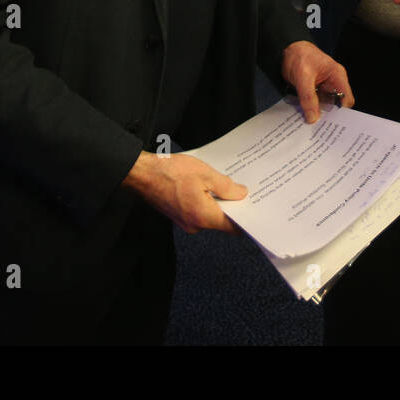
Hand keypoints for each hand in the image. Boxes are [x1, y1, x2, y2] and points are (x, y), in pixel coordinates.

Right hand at [123, 152, 246, 233]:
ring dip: (219, 202)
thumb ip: (226, 187)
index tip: (257, 209)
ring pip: (210, 215)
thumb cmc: (170, 172)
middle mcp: (194, 225)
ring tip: (228, 185)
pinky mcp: (178, 215)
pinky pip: (199, 211)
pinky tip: (210, 187)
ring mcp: (185, 221)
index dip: (246, 219)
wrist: (141, 173)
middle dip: (234, 206)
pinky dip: (207, 201)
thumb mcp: (205, 174)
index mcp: (203, 217)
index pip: (232, 227)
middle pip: (222, 221)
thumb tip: (241, 194)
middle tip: (246, 191)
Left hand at [281, 40, 354, 123]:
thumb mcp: (303, 77)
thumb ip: (308, 97)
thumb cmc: (299, 55)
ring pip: (324, 106)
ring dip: (317, 114)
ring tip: (310, 126)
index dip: (342, 113)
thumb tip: (313, 118)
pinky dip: (310, 110)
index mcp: (337, 76)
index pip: (346, 99)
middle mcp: (333, 83)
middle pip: (336, 105)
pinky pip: (315, 103)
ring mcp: (323, 87)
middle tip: (319, 129)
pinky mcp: (314, 90)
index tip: (332, 124)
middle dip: (328, 116)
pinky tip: (304, 117)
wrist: (286, 49)